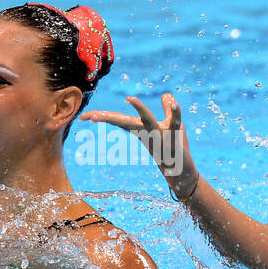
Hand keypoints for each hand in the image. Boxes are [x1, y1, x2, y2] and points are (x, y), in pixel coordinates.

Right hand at [81, 93, 198, 199]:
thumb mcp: (172, 125)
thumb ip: (168, 109)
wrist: (184, 174)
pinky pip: (175, 123)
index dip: (101, 116)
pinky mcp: (175, 139)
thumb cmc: (176, 148)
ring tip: (130, 98)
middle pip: (124, 122)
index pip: (118, 120)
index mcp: (141, 129)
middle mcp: (147, 133)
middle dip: (107, 117)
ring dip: (140, 109)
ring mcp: (160, 137)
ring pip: (148, 120)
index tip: (83, 117)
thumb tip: (166, 94)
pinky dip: (175, 113)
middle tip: (88, 116)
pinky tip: (175, 103)